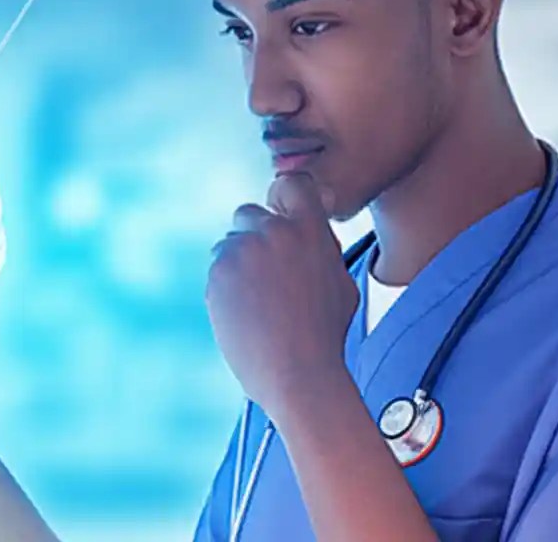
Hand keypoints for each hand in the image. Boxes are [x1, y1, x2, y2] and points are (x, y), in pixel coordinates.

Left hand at [205, 173, 358, 417]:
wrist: (298, 374)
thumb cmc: (324, 334)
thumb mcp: (340, 281)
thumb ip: (320, 246)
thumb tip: (310, 227)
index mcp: (310, 230)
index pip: (291, 184)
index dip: (282, 197)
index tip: (280, 213)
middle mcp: (275, 233)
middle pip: (249, 213)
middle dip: (254, 236)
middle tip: (266, 273)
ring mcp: (243, 252)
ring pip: (229, 244)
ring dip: (237, 264)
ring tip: (257, 302)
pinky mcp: (218, 275)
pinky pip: (217, 270)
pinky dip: (225, 287)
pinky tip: (244, 313)